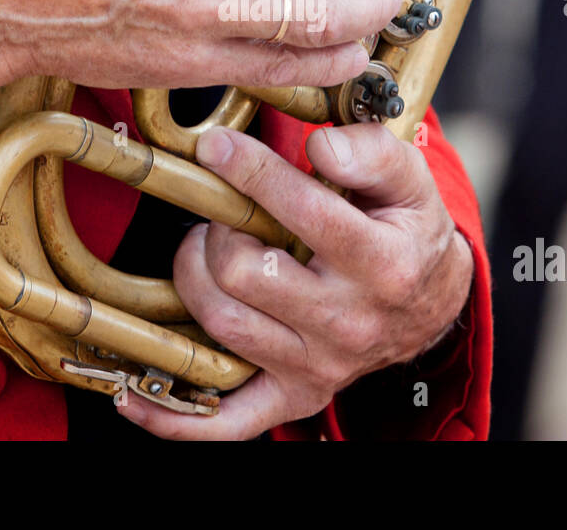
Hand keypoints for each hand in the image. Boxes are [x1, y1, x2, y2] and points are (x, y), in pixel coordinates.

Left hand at [118, 122, 473, 438]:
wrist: (433, 305)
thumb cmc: (410, 232)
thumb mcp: (412, 180)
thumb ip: (372, 152)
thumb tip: (322, 147)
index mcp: (383, 264)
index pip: (305, 214)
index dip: (251, 173)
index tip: (215, 145)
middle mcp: (350, 323)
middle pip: (245, 275)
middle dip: (219, 231)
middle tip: (222, 212)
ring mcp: (319, 367)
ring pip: (223, 326)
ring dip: (196, 279)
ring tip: (207, 250)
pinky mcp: (295, 397)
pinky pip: (227, 420)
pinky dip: (173, 417)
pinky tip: (134, 395)